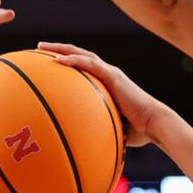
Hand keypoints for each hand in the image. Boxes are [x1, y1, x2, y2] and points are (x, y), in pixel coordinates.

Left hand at [38, 42, 170, 147]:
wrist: (153, 124)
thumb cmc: (137, 131)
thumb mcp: (112, 127)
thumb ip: (98, 128)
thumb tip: (83, 144)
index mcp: (107, 83)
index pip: (84, 67)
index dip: (68, 62)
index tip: (49, 62)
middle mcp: (108, 74)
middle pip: (79, 55)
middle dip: (58, 49)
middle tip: (39, 48)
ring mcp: (110, 73)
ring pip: (82, 54)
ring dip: (60, 49)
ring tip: (41, 48)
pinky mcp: (113, 76)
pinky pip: (89, 65)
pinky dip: (73, 60)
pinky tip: (58, 60)